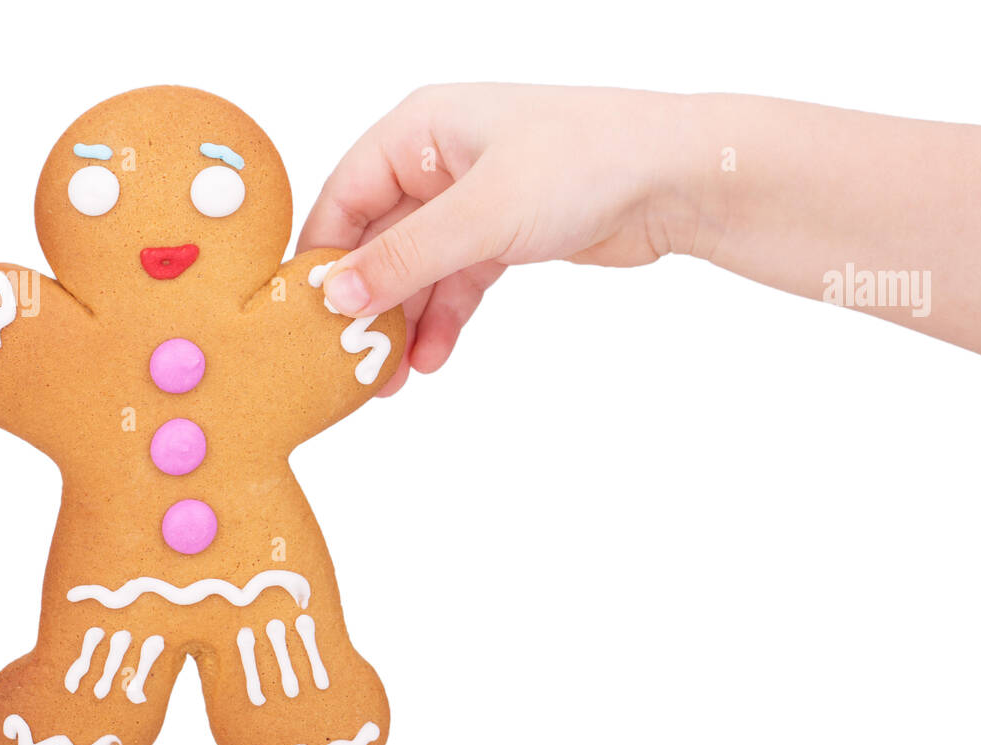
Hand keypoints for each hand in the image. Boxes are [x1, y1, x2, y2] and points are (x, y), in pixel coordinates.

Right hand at [298, 83, 696, 393]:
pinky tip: (435, 358)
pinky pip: (457, 282)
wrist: (676, 178)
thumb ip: (404, 259)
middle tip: (349, 362)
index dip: (324, 258)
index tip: (304, 317)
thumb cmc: (584, 162)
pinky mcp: (505, 235)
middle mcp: (439, 161)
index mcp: (420, 130)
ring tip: (392, 377)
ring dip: (406, 322)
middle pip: (380, 240)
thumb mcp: (480, 215)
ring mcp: (473, 200)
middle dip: (368, 304)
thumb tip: (335, 295)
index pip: (345, 196)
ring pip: (418, 269)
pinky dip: (445, 319)